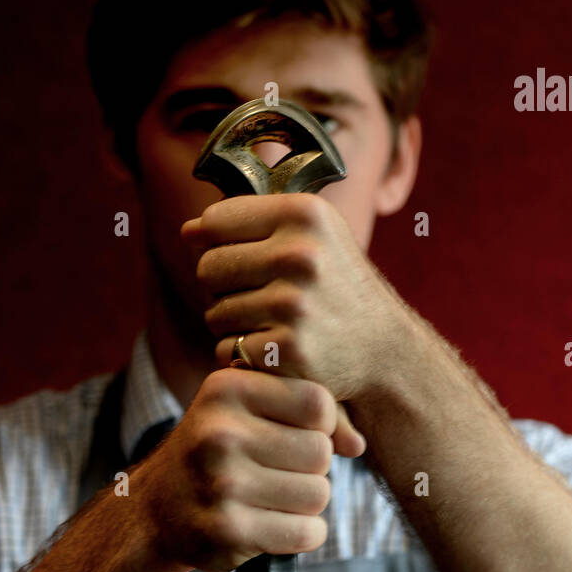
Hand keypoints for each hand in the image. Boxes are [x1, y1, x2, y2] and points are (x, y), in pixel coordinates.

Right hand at [132, 367, 364, 571]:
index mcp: (226, 390)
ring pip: (319, 494)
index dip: (320, 426)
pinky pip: (307, 532)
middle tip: (280, 474)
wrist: (156, 510)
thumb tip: (358, 445)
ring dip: (306, 503)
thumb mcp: (245, 411)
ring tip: (274, 499)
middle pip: (321, 453)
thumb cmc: (217, 453)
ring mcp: (222, 484)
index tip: (293, 437)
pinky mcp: (229, 530)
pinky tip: (275, 525)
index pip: (318, 404)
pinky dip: (302, 534)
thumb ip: (304, 412)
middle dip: (312, 468)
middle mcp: (219, 433)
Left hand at [181, 194, 405, 402]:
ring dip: (233, 325)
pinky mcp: (287, 350)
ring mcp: (293, 305)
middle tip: (257, 297)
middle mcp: (299, 255)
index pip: (214, 223)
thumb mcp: (314, 236)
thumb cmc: (337, 288)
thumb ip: (253, 224)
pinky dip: (243, 356)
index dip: (215, 244)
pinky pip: (227, 350)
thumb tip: (188, 230)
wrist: (384, 350)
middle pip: (208, 268)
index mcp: (304, 215)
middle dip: (222, 287)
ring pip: (215, 313)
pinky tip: (274, 352)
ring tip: (271, 324)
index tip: (237, 258)